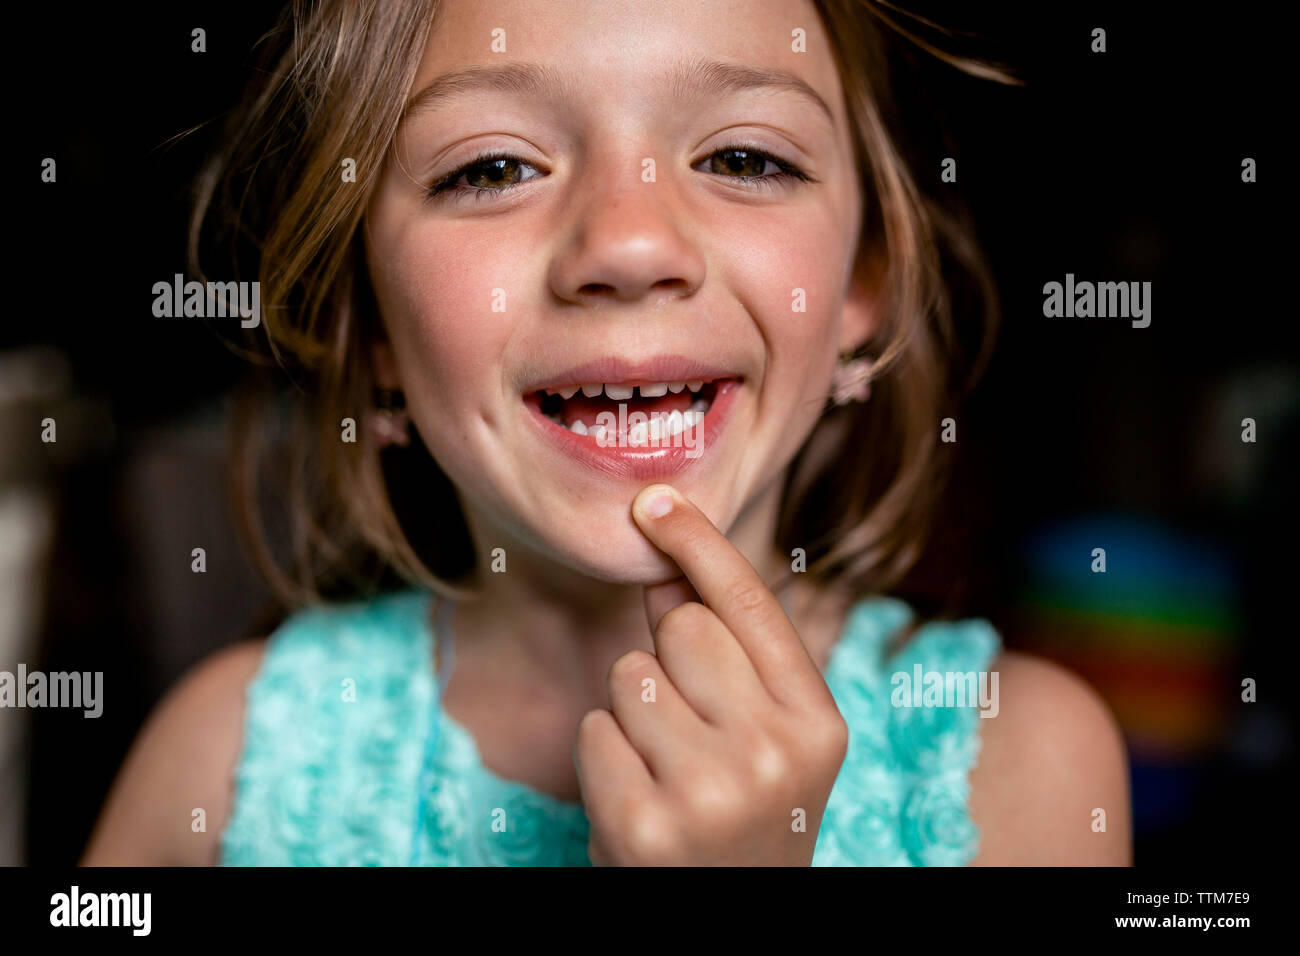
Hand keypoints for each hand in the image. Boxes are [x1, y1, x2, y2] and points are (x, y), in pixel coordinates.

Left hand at [573, 483, 849, 865]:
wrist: (726, 920)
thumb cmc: (742, 819)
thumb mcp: (765, 739)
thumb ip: (726, 656)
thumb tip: (664, 571)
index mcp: (818, 724)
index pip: (752, 603)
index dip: (699, 543)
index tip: (654, 501)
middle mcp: (775, 754)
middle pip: (682, 628)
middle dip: (667, 662)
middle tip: (686, 730)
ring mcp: (710, 792)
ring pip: (629, 676)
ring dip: (632, 716)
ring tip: (664, 773)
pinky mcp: (643, 825)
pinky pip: (594, 730)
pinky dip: (602, 760)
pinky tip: (638, 803)